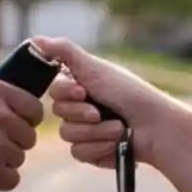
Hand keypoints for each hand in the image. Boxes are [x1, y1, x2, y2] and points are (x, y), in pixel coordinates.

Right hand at [29, 36, 187, 168]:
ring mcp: (85, 131)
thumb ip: (65, 51)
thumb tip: (35, 39)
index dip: (66, 93)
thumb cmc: (130, 94)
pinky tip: (115, 143)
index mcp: (81, 86)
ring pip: (68, 135)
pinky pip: (78, 152)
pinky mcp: (91, 152)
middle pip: (58, 113)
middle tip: (100, 112)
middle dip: (82, 114)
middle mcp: (81, 107)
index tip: (83, 91)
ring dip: (95, 132)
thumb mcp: (96, 68)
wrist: (156, 128)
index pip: (54, 91)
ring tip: (118, 128)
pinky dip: (98, 147)